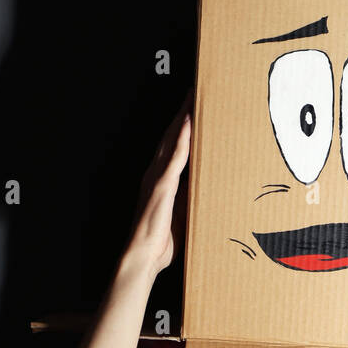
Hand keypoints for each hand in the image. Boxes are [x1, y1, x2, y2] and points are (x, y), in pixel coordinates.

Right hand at [121, 88, 192, 277]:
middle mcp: (157, 174)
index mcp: (161, 180)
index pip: (174, 147)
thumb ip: (190, 200)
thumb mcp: (182, 217)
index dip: (183, 126)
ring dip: (184, 117)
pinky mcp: (162, 186)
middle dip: (183, 112)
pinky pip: (175, 157)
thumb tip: (204, 190)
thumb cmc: (160, 243)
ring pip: (172, 139)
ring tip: (195, 96)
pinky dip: (182, 138)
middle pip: (171, 135)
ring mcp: (158, 178)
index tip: (194, 108)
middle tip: (196, 90)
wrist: (143, 257)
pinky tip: (190, 122)